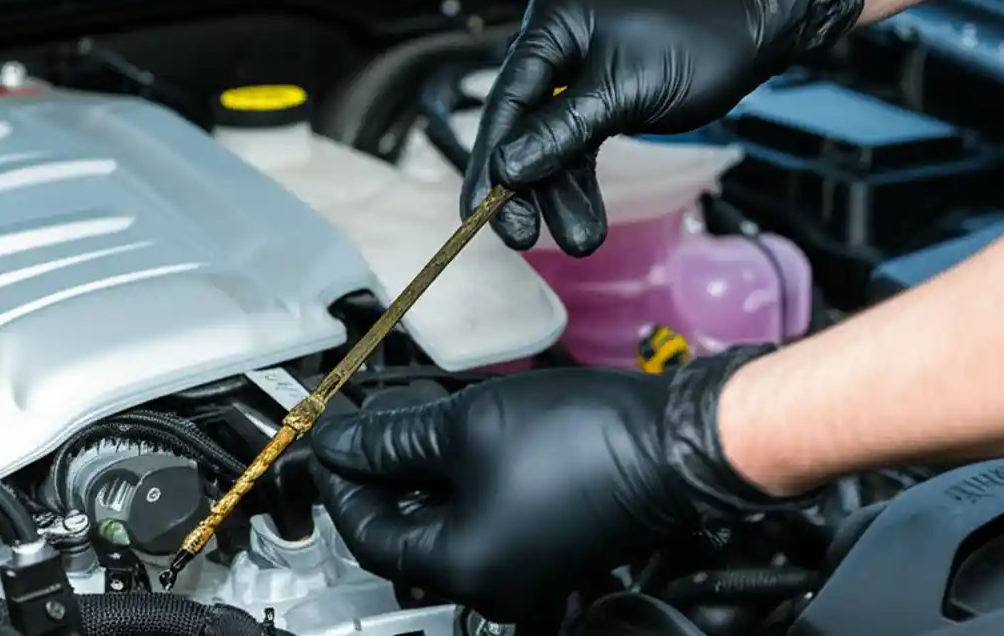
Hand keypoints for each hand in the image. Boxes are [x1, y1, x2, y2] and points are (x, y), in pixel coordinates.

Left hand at [311, 349, 798, 621]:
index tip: (329, 441)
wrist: (673, 442)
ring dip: (422, 473)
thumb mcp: (468, 425)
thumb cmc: (584, 441)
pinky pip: (487, 516)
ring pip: (448, 521)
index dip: (342, 482)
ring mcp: (527, 567)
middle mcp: (494, 583)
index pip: (370, 534)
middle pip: (409, 533)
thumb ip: (392, 437)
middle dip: (381, 474)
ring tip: (408, 420)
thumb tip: (343, 440)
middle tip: (365, 426)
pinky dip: (462, 479)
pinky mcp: (553, 542)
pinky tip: (456, 435)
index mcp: (463, 567)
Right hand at [461, 0, 864, 255]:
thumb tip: (509, 169)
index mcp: (551, 27)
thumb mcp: (623, 92)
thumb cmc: (697, 45)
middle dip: (524, 188)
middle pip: (521, 129)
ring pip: (550, 147)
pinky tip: (585, 222)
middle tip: (519, 239)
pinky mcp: (597, 102)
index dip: (491, 160)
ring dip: (560, 197)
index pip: (507, 101)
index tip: (482, 210)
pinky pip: (577, 148)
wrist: (751, 36)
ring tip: (578, 242)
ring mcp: (575, 77)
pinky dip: (581, 186)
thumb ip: (563, 130)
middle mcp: (554, 49)